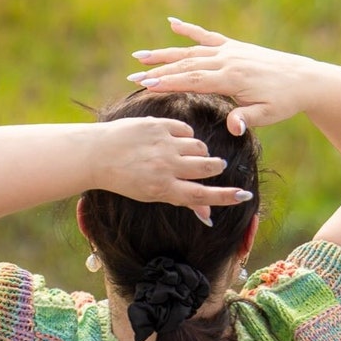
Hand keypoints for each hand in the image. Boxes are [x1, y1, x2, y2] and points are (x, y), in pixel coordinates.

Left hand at [95, 113, 252, 224]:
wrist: (97, 154)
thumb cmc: (126, 179)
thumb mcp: (152, 195)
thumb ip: (182, 200)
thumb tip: (208, 215)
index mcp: (162, 189)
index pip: (201, 195)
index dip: (225, 197)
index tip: (243, 195)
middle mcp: (165, 167)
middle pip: (206, 167)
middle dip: (215, 166)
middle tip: (215, 166)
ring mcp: (162, 144)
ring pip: (199, 147)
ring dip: (200, 151)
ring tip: (188, 154)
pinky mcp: (158, 126)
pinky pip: (186, 131)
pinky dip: (185, 136)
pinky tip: (174, 140)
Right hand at [127, 19, 319, 135]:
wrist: (303, 78)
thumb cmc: (284, 101)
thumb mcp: (268, 115)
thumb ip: (248, 119)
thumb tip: (233, 127)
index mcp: (232, 78)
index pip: (193, 80)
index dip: (169, 83)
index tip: (146, 86)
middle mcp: (227, 60)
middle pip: (186, 65)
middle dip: (158, 70)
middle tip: (132, 77)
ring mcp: (229, 51)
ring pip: (190, 51)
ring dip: (165, 53)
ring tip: (140, 56)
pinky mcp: (233, 46)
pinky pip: (207, 36)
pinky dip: (188, 29)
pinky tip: (171, 23)